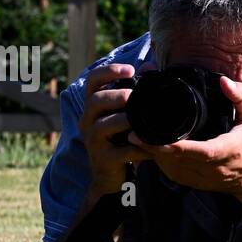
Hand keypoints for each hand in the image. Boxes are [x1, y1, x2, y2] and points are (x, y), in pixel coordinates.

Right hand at [79, 63, 152, 198]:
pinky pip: (121, 152)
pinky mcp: (103, 160)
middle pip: (95, 101)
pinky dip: (139, 149)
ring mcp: (93, 140)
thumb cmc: (120, 137)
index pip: (93, 80)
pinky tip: (153, 147)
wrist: (110, 175)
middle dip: (117, 96)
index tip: (130, 70)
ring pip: (103, 126)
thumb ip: (135, 90)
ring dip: (125, 121)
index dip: (108, 71)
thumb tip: (150, 66)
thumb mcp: (124, 113)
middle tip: (134, 97)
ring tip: (144, 121)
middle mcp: (87, 120)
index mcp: (93, 105)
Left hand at [129, 75, 241, 197]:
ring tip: (134, 135)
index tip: (145, 134)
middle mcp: (209, 169)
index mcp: (223, 151)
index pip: (191, 150)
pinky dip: (158, 161)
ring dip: (150, 154)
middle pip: (171, 160)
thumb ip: (240, 97)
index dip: (167, 145)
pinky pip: (170, 173)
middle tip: (130, 129)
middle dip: (149, 146)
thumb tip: (223, 80)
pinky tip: (148, 147)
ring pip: (167, 168)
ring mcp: (200, 179)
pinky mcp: (194, 183)